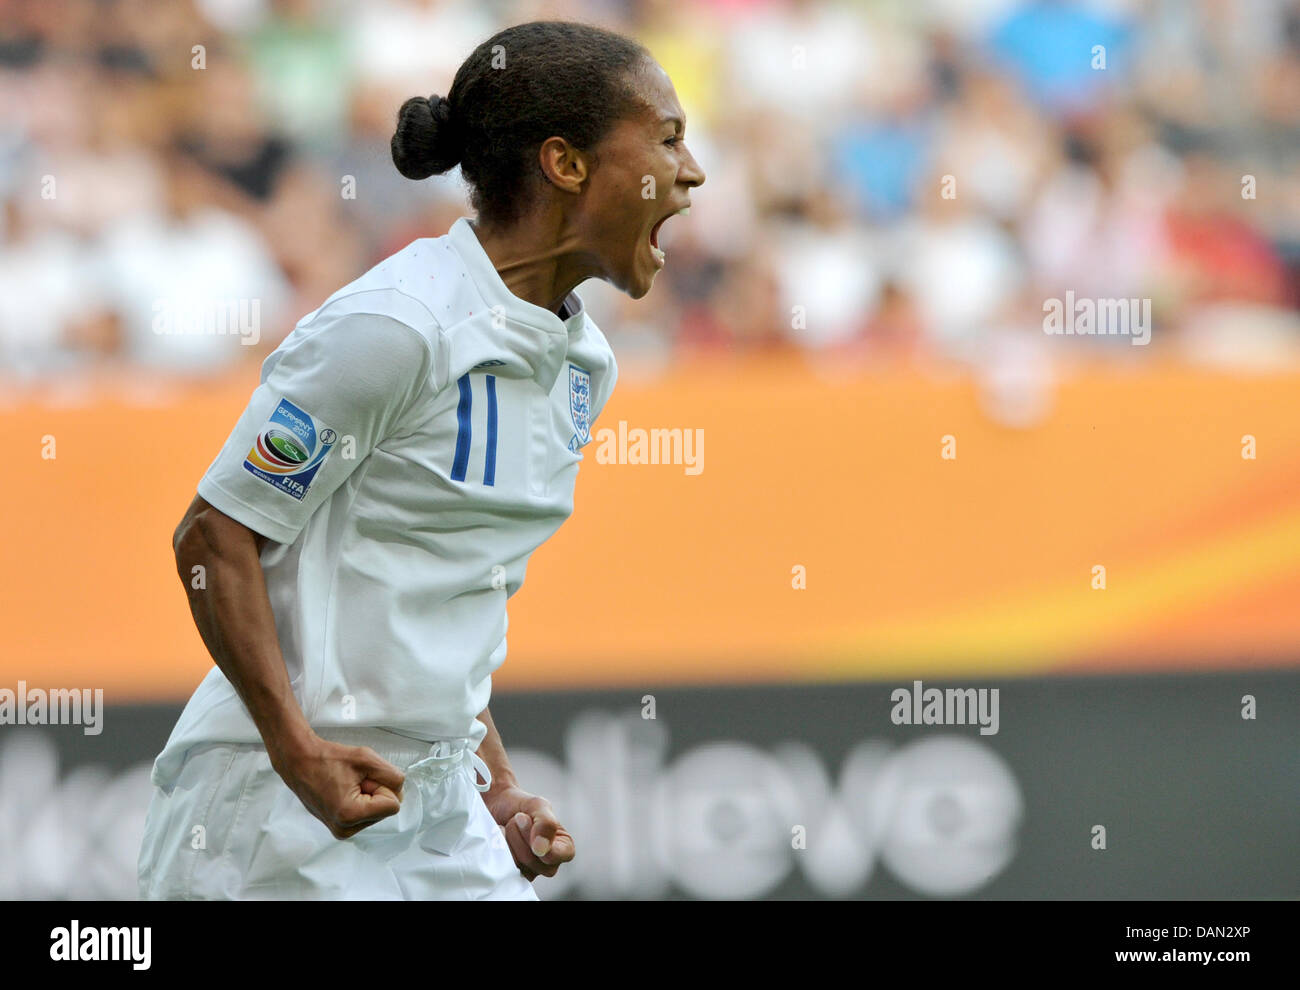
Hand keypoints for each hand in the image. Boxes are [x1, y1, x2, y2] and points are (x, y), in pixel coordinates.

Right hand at [270, 732, 404, 838]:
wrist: (299, 761)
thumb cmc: (328, 758)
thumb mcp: (368, 758)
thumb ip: (393, 776)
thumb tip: (400, 793)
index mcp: (350, 815)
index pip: (393, 805)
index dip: (382, 785)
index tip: (362, 777)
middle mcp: (344, 829)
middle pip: (385, 810)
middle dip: (375, 791)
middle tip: (352, 780)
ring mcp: (340, 831)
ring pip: (376, 812)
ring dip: (368, 795)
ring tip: (346, 784)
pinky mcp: (339, 828)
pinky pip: (365, 814)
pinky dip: (360, 801)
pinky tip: (343, 791)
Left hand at [484, 786, 574, 880]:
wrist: (494, 805)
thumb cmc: (520, 805)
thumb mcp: (538, 805)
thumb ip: (546, 824)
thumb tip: (542, 850)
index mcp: (562, 846)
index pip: (561, 855)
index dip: (542, 841)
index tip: (525, 819)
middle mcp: (548, 863)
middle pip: (536, 862)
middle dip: (521, 836)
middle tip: (516, 818)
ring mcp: (528, 871)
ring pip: (518, 866)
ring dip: (508, 840)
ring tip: (507, 826)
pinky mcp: (510, 875)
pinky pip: (504, 869)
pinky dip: (498, 849)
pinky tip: (497, 838)